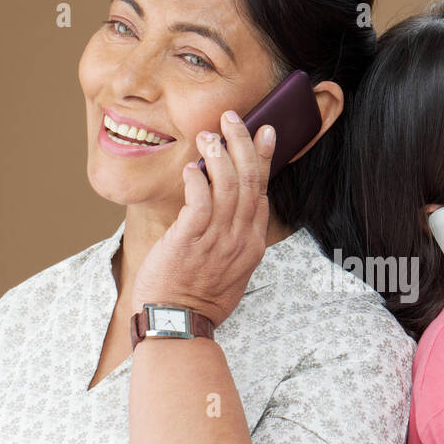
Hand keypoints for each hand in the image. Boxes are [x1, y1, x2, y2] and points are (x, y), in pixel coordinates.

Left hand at [130, 110, 276, 326]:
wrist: (179, 324)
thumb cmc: (198, 300)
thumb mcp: (231, 272)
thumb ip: (233, 240)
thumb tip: (226, 211)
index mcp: (251, 244)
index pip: (263, 192)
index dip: (264, 159)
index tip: (263, 133)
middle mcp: (239, 238)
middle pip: (250, 180)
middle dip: (243, 143)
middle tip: (232, 118)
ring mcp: (217, 239)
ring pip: (228, 184)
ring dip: (218, 154)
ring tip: (207, 135)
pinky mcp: (190, 239)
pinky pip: (199, 199)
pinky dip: (197, 179)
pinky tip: (191, 169)